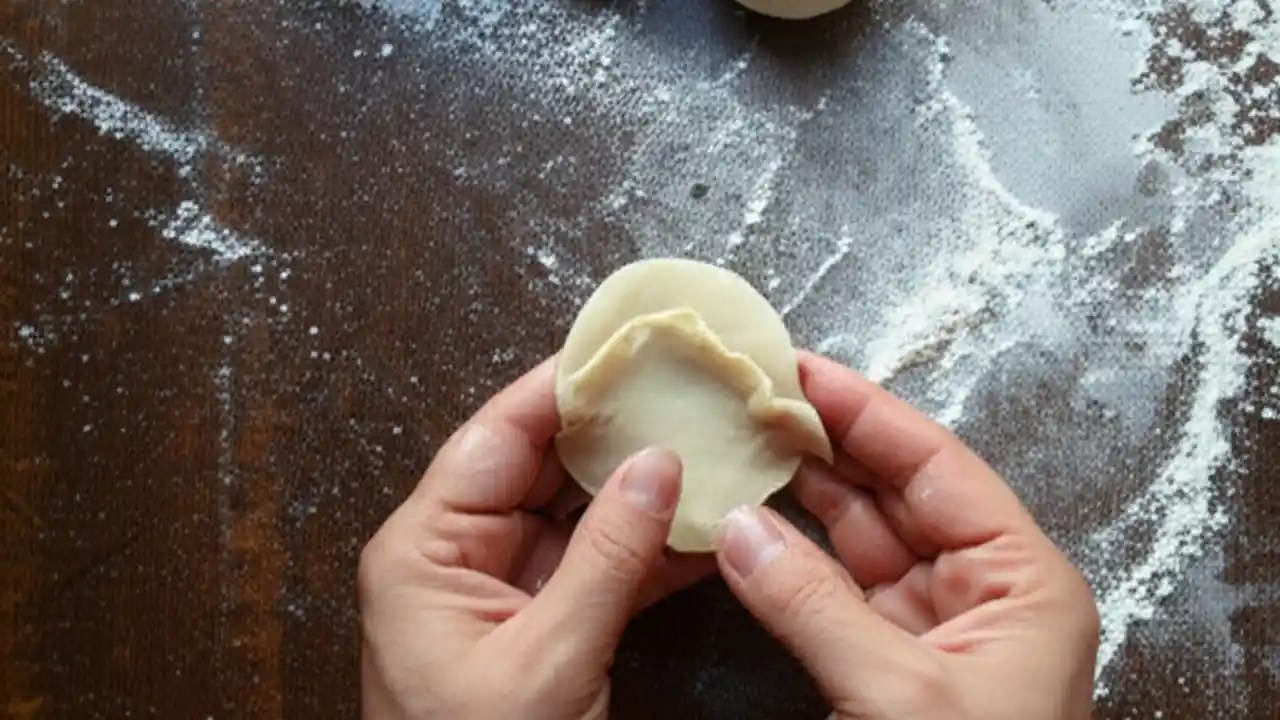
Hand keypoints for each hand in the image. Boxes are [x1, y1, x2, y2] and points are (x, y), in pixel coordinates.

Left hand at [359, 359, 712, 719]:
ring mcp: (500, 588)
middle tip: (681, 386)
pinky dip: (646, 547)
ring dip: (638, 486)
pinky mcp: (539, 623)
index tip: (622, 346)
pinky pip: (595, 565)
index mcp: (424, 547)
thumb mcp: (547, 660)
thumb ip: (607, 557)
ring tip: (704, 441)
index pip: (498, 437)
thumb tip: (658, 463)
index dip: (562, 386)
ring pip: (575, 513)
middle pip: (540, 466)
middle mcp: (456, 554)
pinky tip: (700, 521)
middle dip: (613, 430)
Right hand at [715, 352, 1099, 719]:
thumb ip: (813, 606)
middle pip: (897, 494)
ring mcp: (934, 631)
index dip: (866, 413)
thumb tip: (735, 528)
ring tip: (744, 445)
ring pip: (860, 540)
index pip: (938, 467)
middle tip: (758, 398)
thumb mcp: (899, 697)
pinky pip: (837, 591)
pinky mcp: (891, 667)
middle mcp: (984, 595)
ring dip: (802, 497)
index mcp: (1024, 583)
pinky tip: (751, 523)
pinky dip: (792, 559)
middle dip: (826, 445)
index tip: (802, 371)